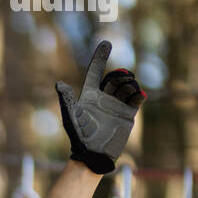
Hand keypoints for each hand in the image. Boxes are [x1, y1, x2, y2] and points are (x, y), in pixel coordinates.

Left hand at [56, 42, 145, 173]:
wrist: (93, 155)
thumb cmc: (79, 137)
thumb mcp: (71, 117)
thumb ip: (67, 100)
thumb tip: (58, 84)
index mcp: (89, 95)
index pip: (95, 72)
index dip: (99, 58)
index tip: (106, 43)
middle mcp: (103, 98)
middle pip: (114, 77)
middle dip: (120, 74)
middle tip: (123, 79)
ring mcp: (116, 105)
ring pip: (126, 86)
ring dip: (129, 84)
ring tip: (129, 92)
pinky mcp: (127, 114)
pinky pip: (136, 99)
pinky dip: (139, 94)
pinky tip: (139, 96)